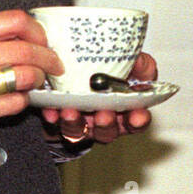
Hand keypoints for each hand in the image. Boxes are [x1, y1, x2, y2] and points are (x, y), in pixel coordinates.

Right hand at [0, 9, 63, 150]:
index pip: (14, 20)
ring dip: (37, 81)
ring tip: (35, 83)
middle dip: (48, 58)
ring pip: (23, 77)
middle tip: (53, 66)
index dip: (38, 31)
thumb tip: (21, 37)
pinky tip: (18, 99)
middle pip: (25, 49)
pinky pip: (12, 104)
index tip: (45, 41)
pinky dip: (23, 101)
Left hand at [39, 52, 157, 144]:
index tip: (138, 115)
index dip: (139, 119)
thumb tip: (140, 62)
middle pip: (109, 130)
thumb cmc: (106, 72)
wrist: (73, 73)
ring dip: (77, 123)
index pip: (138, 120)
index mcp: (125, 108)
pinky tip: (52, 111)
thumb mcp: (127, 64)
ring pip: (81, 131)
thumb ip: (138, 64)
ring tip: (71, 111)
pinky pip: (56, 124)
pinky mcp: (61, 121)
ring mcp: (83, 123)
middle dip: (106, 123)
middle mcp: (105, 120)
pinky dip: (54, 118)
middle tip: (103, 114)